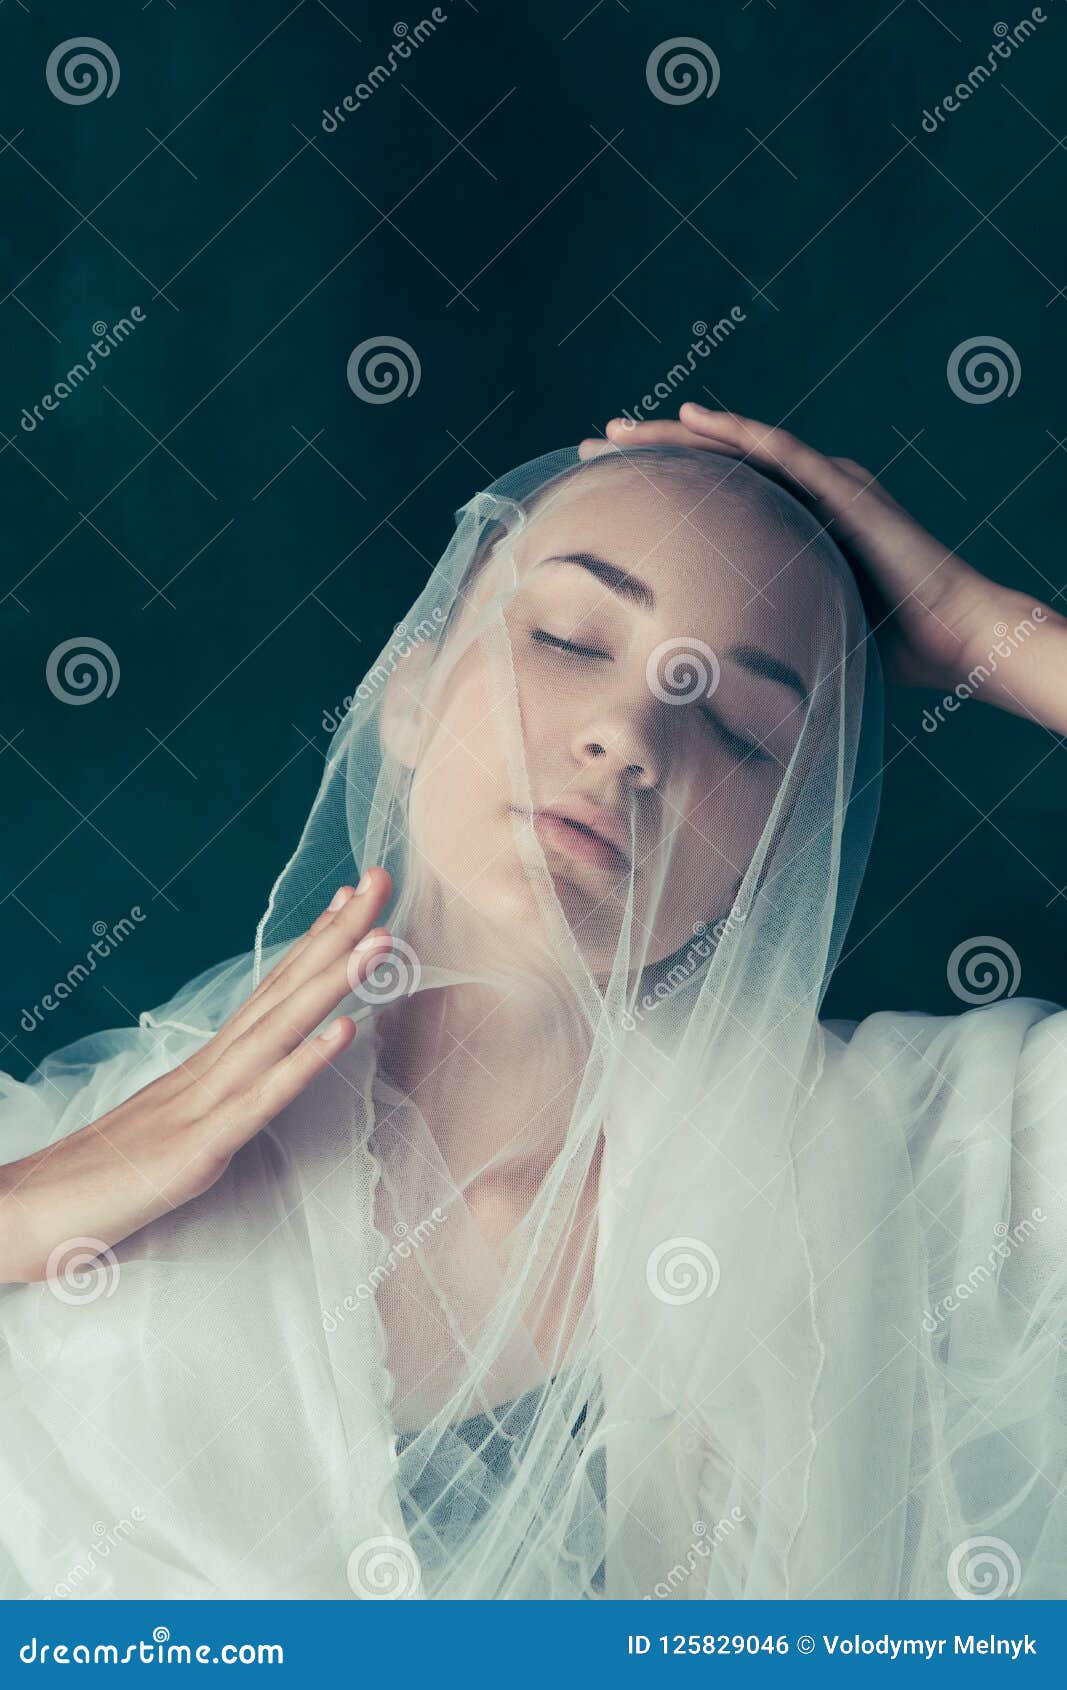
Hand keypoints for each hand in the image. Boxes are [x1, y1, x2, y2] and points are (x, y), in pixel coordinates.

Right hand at [0, 871, 393, 1283]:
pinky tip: (347, 1030)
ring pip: (280, 1031)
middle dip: (338, 935)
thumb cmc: (93, 1181)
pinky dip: (305, 1063)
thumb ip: (206, 1105)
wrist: (20, 1215)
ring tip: (379, 937)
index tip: (353, 895)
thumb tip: (242, 1086)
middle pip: (283, 991)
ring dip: (333, 981)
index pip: (270, 991)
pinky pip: (261, 1101)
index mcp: (204, 1068)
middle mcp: (207, 1071)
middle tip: (383, 880)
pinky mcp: (197, 1151)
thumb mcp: (166, 1133)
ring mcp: (203, 1107)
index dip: (314, 942)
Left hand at [580, 404, 1017, 693]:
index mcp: (788, 528)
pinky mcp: (844, 489)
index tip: (601, 491)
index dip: (656, 490)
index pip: (710, 499)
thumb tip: (692, 670)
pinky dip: (735, 433)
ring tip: (620, 430)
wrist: (951, 638)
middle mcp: (802, 496)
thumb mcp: (797, 631)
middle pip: (711, 466)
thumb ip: (754, 629)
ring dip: (675, 436)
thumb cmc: (883, 648)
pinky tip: (694, 419)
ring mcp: (824, 486)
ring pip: (735, 449)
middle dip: (649, 454)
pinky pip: (781, 452)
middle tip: (589, 447)